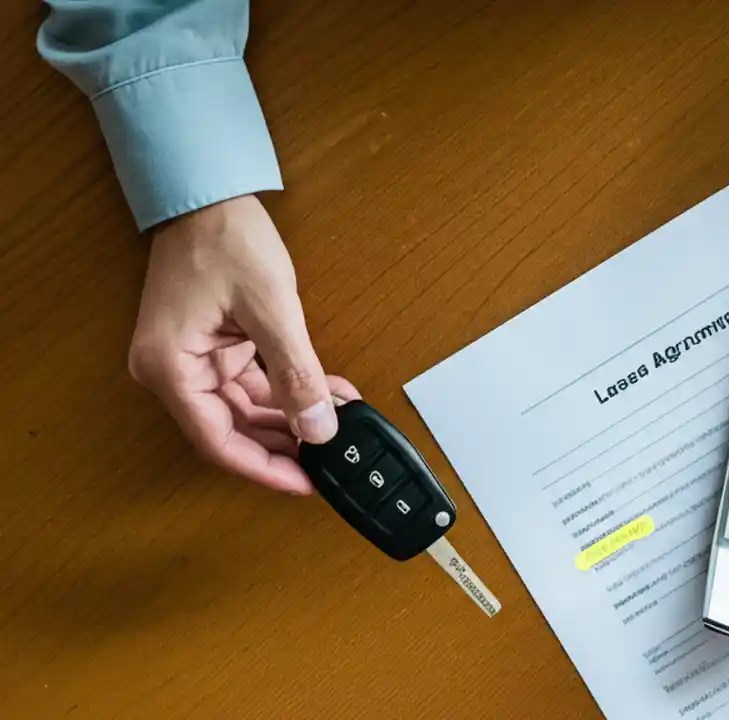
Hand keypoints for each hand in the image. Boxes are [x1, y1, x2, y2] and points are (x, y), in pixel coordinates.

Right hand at [127, 195, 358, 493]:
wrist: (207, 192)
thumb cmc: (224, 239)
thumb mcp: (272, 311)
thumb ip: (297, 375)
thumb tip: (320, 428)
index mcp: (170, 368)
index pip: (218, 441)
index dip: (265, 469)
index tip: (305, 484)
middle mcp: (172, 370)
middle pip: (232, 430)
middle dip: (287, 444)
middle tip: (332, 460)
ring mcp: (192, 357)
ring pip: (246, 408)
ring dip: (294, 416)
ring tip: (340, 423)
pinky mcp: (211, 345)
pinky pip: (251, 381)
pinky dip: (288, 388)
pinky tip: (329, 394)